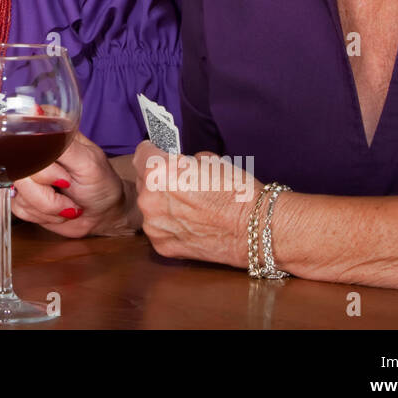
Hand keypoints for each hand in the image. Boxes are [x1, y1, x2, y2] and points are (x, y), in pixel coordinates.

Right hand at [10, 133, 131, 237]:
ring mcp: (25, 174)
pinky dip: (44, 214)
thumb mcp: (88, 161)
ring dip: (48, 204)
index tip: (61, 175)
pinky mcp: (21, 197)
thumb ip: (61, 142)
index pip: (23, 134)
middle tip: (68, 185)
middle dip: (47, 187)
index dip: (37, 157)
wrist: (103, 214)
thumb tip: (37, 110)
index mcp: (48, 132)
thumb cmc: (101, 183)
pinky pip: (20, 208)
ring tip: (66, 201)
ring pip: (20, 191)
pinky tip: (58, 209)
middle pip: (20, 167)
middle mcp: (32, 151)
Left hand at [131, 140, 259, 265]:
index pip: (141, 152)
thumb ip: (181, 161)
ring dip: (162, 204)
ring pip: (149, 206)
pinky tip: (190, 223)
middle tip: (180, 184)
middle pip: (143, 181)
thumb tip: (173, 164)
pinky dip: (169, 225)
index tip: (160, 155)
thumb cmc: (237, 191)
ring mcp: (154, 226)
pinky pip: (159, 228)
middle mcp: (149, 199)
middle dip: (158, 180)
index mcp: (159, 172)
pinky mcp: (162, 246)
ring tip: (188, 206)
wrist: (256, 229)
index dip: (154, 152)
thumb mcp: (207, 159)